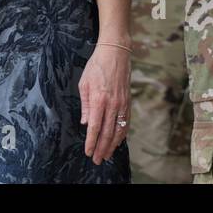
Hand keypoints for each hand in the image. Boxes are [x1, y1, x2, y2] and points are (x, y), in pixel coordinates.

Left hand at [79, 41, 131, 164]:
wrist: (116, 52)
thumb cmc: (97, 65)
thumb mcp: (84, 83)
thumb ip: (85, 105)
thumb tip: (85, 122)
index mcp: (99, 99)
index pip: (94, 127)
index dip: (91, 142)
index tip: (88, 152)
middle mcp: (112, 104)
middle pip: (107, 132)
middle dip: (101, 148)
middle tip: (97, 160)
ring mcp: (122, 103)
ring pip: (118, 130)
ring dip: (112, 145)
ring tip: (107, 154)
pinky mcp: (128, 101)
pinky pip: (126, 121)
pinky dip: (122, 134)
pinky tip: (118, 141)